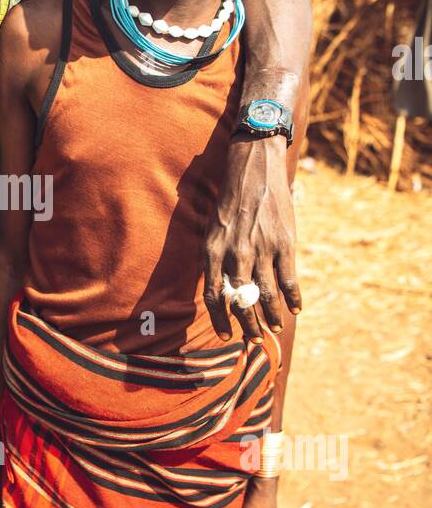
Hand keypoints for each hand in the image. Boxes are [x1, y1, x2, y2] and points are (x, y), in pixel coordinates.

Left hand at [204, 135, 300, 344]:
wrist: (254, 167)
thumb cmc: (230, 200)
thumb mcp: (212, 228)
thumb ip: (215, 258)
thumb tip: (220, 289)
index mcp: (213, 251)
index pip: (214, 296)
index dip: (220, 320)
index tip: (227, 336)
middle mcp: (235, 254)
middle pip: (241, 302)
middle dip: (249, 326)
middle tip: (255, 340)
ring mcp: (262, 250)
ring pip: (266, 296)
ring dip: (272, 318)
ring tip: (275, 330)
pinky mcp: (285, 244)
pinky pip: (289, 280)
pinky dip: (293, 298)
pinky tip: (296, 309)